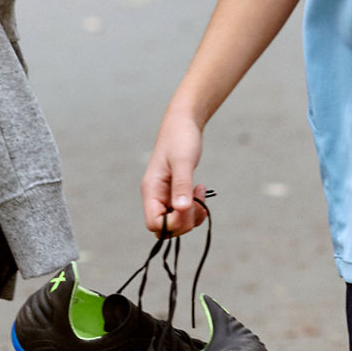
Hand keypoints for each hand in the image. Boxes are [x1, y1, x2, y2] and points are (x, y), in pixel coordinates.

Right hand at [142, 111, 206, 236]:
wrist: (183, 122)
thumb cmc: (180, 138)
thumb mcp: (183, 161)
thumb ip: (181, 186)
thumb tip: (182, 210)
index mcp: (151, 190)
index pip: (154, 223)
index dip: (173, 223)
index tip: (188, 207)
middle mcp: (155, 196)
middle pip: (166, 228)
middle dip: (185, 220)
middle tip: (197, 199)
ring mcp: (164, 196)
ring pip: (176, 222)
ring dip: (192, 215)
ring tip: (200, 191)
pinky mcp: (174, 193)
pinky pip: (183, 212)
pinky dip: (195, 208)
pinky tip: (200, 190)